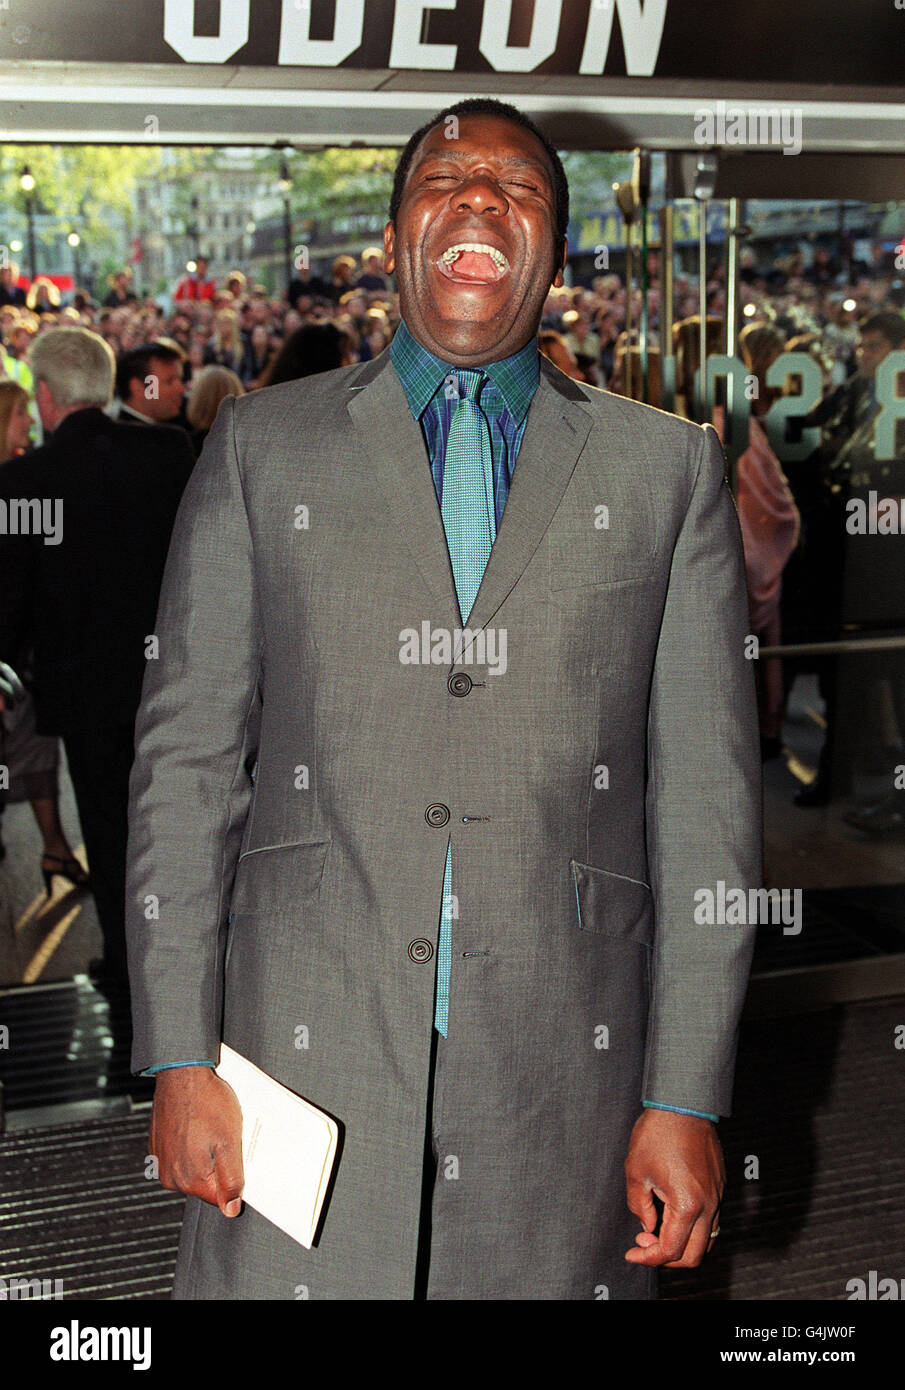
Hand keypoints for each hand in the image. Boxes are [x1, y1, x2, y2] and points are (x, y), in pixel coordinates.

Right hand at [149, 1066, 243, 1217]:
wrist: (181, 1074)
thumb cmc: (207, 1102)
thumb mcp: (231, 1141)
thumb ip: (232, 1180)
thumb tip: (231, 1210)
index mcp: (191, 1179)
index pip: (220, 1199)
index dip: (234, 1180)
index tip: (236, 1158)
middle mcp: (171, 1177)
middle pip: (206, 1185)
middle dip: (218, 1166)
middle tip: (224, 1139)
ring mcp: (160, 1162)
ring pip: (193, 1171)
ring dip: (204, 1156)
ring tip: (209, 1129)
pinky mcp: (156, 1147)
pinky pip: (180, 1157)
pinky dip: (190, 1146)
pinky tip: (197, 1126)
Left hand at [623, 1108, 723, 1266]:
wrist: (682, 1105)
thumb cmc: (658, 1134)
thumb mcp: (636, 1172)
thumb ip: (640, 1207)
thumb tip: (647, 1227)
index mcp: (686, 1205)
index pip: (669, 1249)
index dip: (647, 1257)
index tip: (632, 1253)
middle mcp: (708, 1205)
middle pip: (694, 1255)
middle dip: (667, 1258)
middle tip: (645, 1244)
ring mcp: (717, 1195)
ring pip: (707, 1239)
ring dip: (683, 1244)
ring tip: (658, 1230)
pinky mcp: (719, 1185)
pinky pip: (712, 1219)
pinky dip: (693, 1227)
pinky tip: (673, 1213)